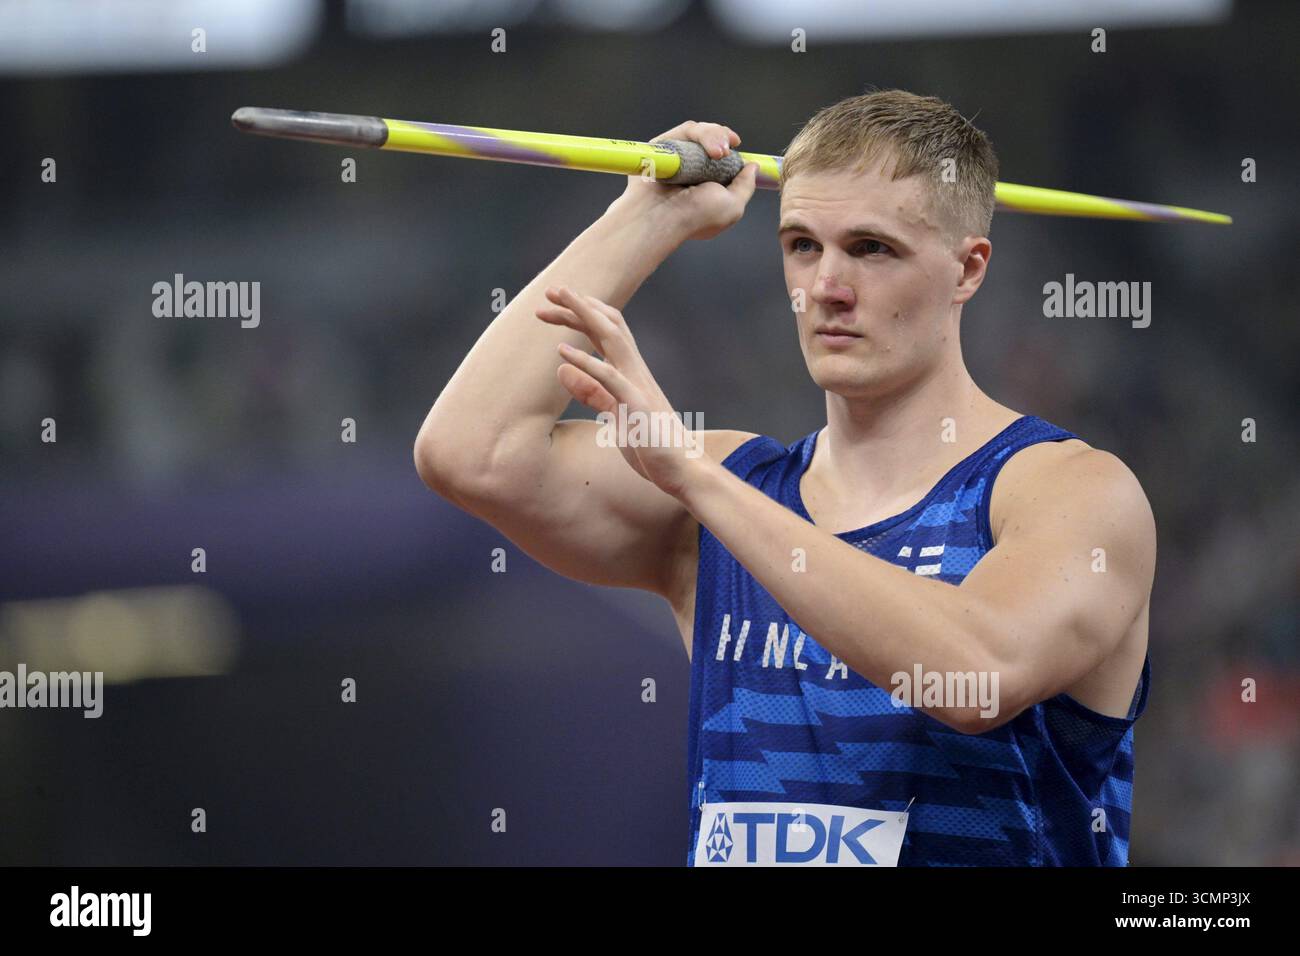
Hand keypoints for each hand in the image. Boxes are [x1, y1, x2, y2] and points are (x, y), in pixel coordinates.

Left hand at [535, 285, 704, 497]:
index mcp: (629, 372)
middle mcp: (635, 370)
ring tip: (557, 300)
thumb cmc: (650, 444)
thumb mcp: (614, 415)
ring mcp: (637, 384)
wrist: (682, 470)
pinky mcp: (636, 405)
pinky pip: (609, 377)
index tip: (552, 307)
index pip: (604, 332)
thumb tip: (562, 369)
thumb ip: (591, 392)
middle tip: (550, 290)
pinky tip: (562, 350)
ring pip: (611, 337)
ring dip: (583, 315)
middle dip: (579, 304)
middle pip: (608, 324)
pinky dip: (585, 361)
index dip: (580, 315)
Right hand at [612, 120, 759, 241]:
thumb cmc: (696, 218)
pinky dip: (700, 134)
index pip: (721, 158)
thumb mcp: (734, 206)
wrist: (662, 216)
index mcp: (706, 186)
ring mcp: (676, 158)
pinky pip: (685, 132)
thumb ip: (745, 185)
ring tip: (718, 152)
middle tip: (728, 148)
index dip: (730, 147)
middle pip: (711, 140)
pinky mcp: (662, 148)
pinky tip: (710, 149)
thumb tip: (752, 166)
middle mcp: (690, 171)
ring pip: (699, 133)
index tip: (736, 144)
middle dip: (722, 137)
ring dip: (714, 136)